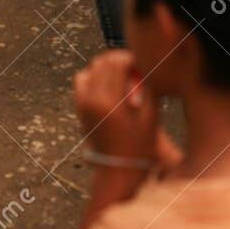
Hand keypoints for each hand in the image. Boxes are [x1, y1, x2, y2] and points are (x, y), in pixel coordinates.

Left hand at [73, 48, 158, 166]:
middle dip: (118, 60)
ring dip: (105, 67)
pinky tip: (109, 86)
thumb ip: (148, 87)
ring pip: (90, 68)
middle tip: (133, 68)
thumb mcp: (151, 117)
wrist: (118, 170)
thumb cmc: (140, 145)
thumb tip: (142, 65)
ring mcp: (82, 103)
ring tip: (121, 77)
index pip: (116, 62)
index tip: (140, 65)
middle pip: (102, 62)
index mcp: (110, 102)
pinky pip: (82, 81)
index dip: (130, 58)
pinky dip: (94, 77)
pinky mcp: (79, 108)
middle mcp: (92, 100)